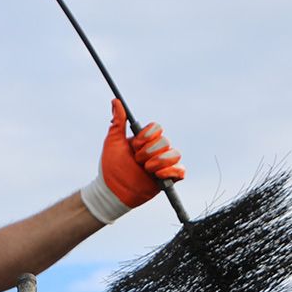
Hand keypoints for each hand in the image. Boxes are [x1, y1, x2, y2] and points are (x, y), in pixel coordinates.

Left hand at [79, 99, 184, 222]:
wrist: (112, 190)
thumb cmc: (111, 166)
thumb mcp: (113, 142)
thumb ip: (117, 122)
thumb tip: (115, 101)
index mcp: (145, 140)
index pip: (157, 128)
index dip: (147, 136)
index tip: (135, 146)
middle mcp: (156, 150)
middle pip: (165, 142)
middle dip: (148, 152)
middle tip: (137, 161)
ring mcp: (163, 164)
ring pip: (174, 154)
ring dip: (158, 162)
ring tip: (146, 170)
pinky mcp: (168, 179)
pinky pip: (181, 171)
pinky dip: (171, 171)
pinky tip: (158, 175)